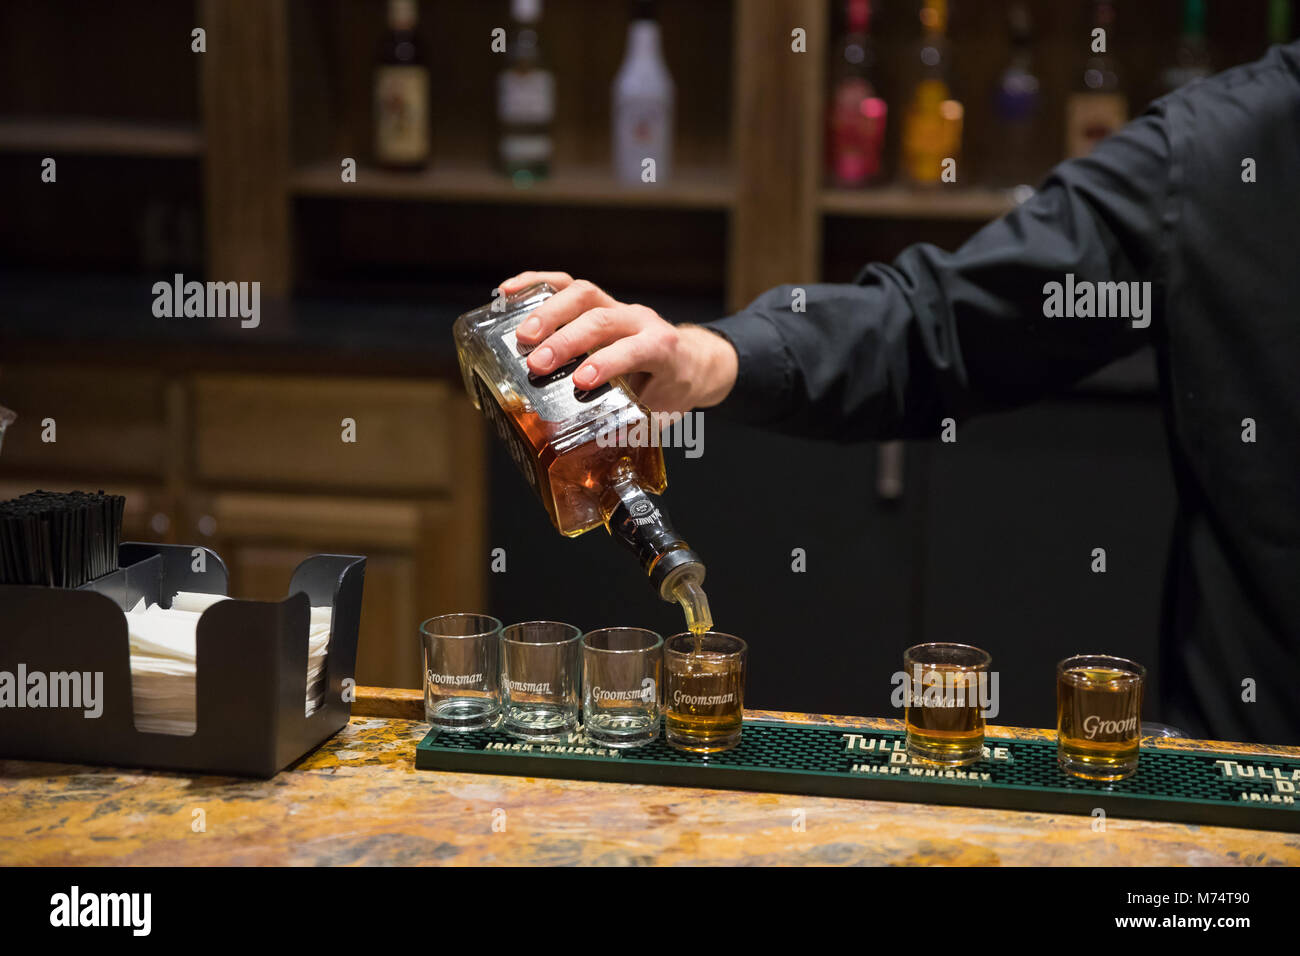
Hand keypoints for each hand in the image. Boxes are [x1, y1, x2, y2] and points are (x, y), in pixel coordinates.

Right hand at [496, 271, 737, 411]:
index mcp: (662, 348)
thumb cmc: (672, 389)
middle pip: (602, 318)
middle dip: (567, 340)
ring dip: (549, 313)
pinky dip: (535, 284)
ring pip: (583, 294)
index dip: (609, 361)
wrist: (690, 361)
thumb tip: (595, 447)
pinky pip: (565, 283)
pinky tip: (509, 293)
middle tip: (536, 365)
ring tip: (521, 337)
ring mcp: (615, 306)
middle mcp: (639, 320)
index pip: (637, 348)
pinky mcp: (596, 301)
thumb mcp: (661, 414)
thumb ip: (631, 427)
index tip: (581, 381)